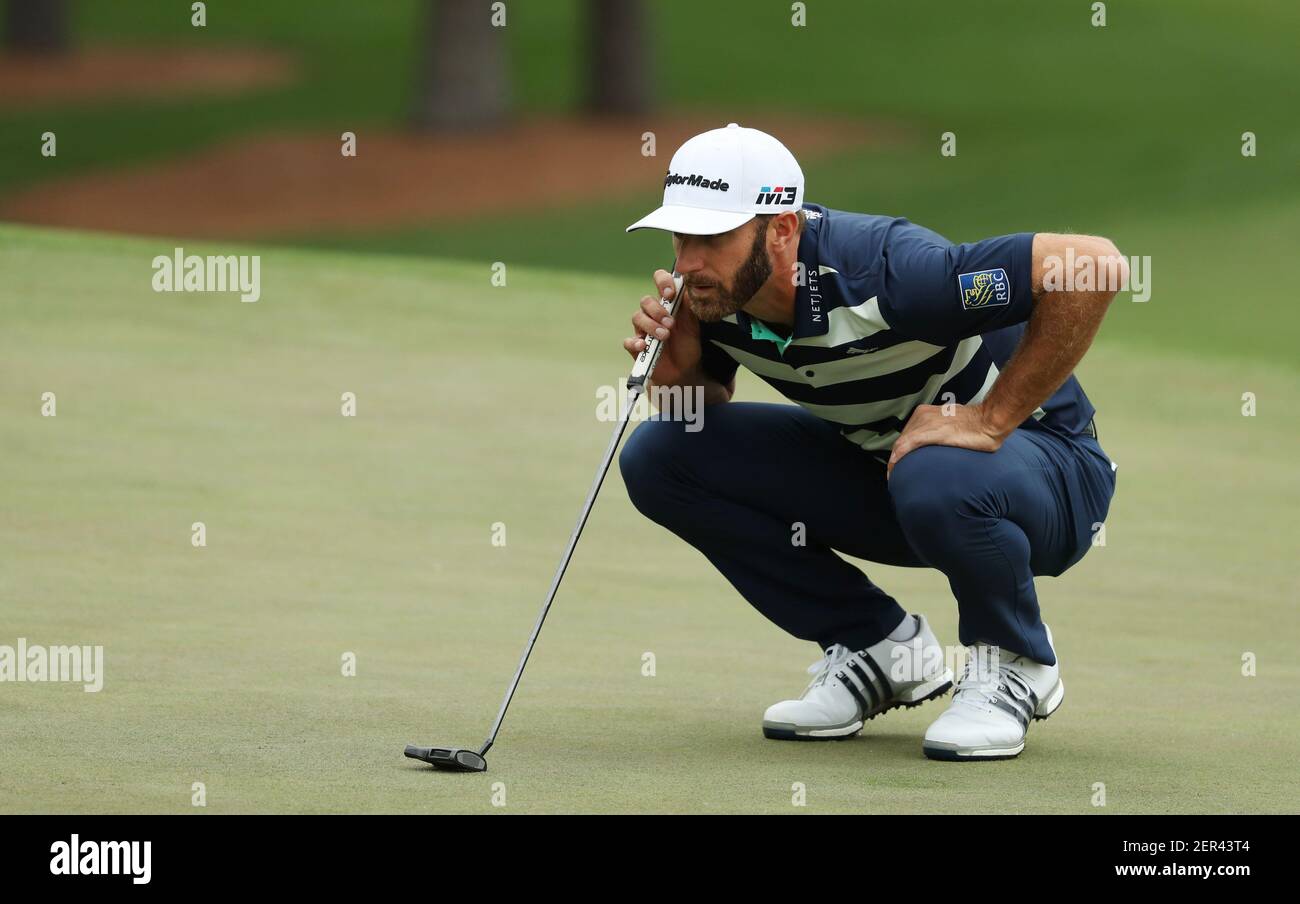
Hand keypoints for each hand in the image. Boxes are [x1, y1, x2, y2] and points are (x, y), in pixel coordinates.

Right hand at [622, 269, 702, 387]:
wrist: (684, 370)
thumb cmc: (687, 343)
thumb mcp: (694, 322)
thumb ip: (690, 303)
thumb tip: (689, 285)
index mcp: (667, 303)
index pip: (660, 280)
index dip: (663, 282)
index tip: (670, 294)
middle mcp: (653, 313)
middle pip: (646, 300)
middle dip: (658, 311)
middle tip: (671, 324)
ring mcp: (643, 329)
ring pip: (637, 317)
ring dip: (651, 326)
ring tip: (665, 336)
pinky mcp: (636, 347)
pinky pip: (628, 341)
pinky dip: (635, 342)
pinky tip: (644, 346)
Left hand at [887, 403, 1005, 478]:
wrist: (989, 421)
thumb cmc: (976, 425)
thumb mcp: (951, 426)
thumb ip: (939, 433)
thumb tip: (937, 447)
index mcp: (926, 413)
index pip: (906, 434)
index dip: (899, 450)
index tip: (897, 464)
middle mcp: (922, 415)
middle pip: (901, 439)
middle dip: (895, 457)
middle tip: (893, 474)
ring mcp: (925, 423)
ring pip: (901, 443)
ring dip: (895, 460)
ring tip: (893, 475)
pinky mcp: (930, 432)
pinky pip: (907, 445)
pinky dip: (898, 457)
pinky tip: (895, 467)